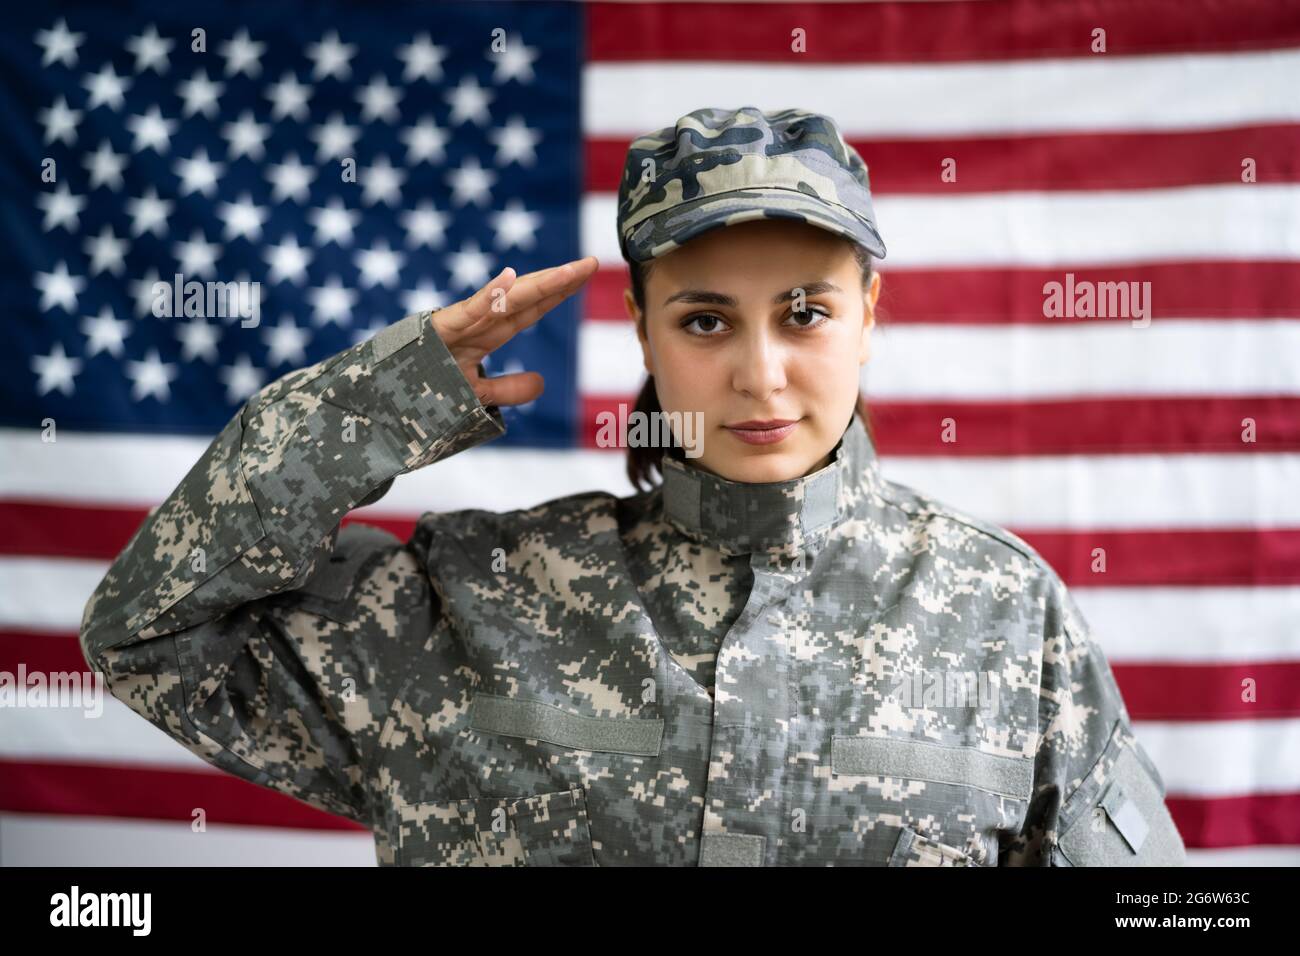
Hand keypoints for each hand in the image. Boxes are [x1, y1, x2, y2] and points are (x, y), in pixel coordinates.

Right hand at [430, 255, 599, 407]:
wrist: (380, 404)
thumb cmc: (422, 395)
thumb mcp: (477, 397)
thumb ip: (508, 389)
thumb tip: (542, 383)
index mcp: (485, 334)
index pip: (529, 309)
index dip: (557, 291)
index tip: (586, 273)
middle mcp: (476, 322)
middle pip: (525, 299)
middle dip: (559, 281)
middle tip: (592, 263)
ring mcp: (459, 324)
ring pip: (506, 301)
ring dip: (537, 285)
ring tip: (569, 271)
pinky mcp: (439, 330)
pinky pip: (468, 311)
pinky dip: (488, 295)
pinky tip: (511, 277)